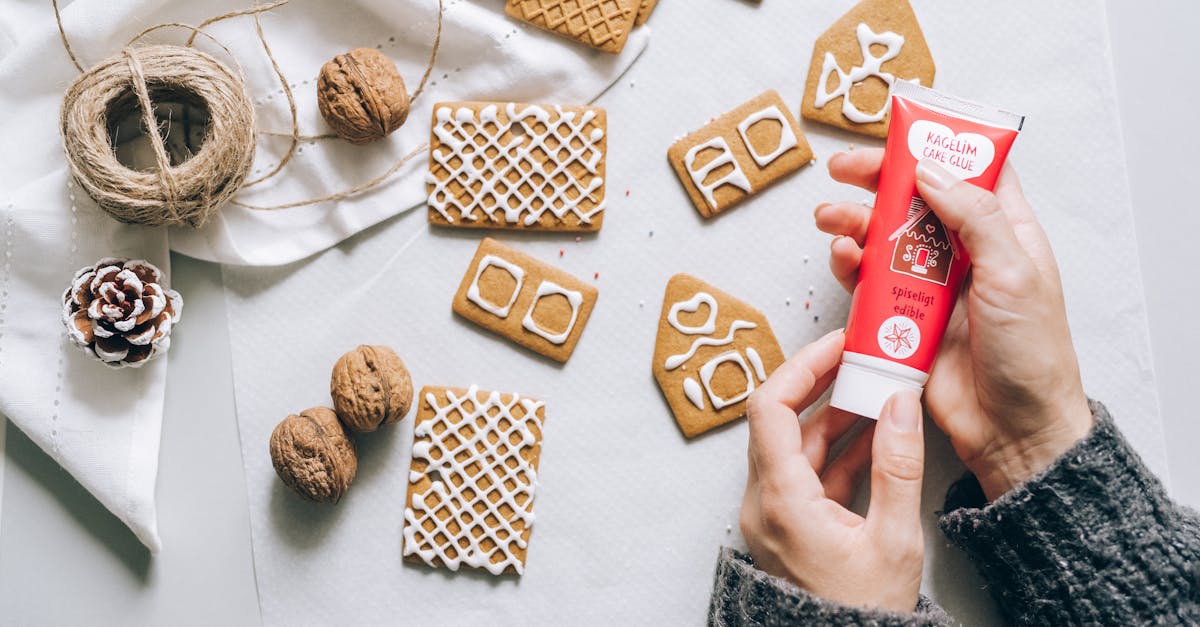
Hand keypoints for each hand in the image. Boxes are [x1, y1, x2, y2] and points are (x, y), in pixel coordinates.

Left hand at [740, 329, 925, 613]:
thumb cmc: (863, 612)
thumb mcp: (895, 540)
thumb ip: (898, 466)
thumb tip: (900, 402)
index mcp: (781, 500)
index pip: (771, 408)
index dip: (803, 367)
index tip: (838, 345)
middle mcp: (764, 502)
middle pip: (780, 421)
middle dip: (822, 384)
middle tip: (862, 358)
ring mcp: (772, 513)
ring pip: (795, 446)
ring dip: (835, 416)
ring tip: (878, 390)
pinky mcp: (787, 524)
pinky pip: (806, 473)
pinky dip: (837, 450)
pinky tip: (874, 433)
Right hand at [816, 150, 1093, 499]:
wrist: (1013, 430)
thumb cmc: (1031, 354)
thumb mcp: (1013, 273)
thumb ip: (973, 217)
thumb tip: (930, 171)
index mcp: (1005, 233)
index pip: (971, 173)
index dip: (936, 148)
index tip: (899, 133)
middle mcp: (967, 254)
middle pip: (916, 201)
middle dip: (878, 180)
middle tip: (842, 169)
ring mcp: (934, 286)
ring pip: (886, 240)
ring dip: (856, 223)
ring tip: (829, 218)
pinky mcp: (906, 319)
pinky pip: (871, 285)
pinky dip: (852, 267)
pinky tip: (842, 258)